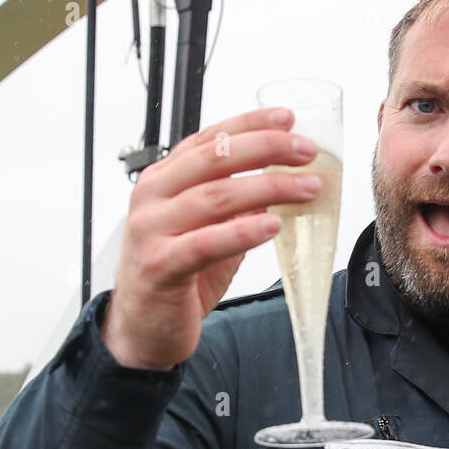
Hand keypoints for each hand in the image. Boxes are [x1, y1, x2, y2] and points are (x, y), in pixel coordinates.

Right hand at [101, 106, 321, 369]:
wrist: (142, 329)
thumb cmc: (175, 278)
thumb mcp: (208, 231)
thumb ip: (236, 207)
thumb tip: (282, 183)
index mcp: (163, 180)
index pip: (209, 139)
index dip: (249, 124)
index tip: (287, 119)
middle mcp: (153, 197)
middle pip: (215, 159)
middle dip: (266, 149)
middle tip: (305, 151)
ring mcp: (152, 230)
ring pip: (216, 197)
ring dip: (267, 189)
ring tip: (305, 189)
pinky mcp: (160, 266)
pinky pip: (206, 243)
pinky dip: (242, 232)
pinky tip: (271, 227)